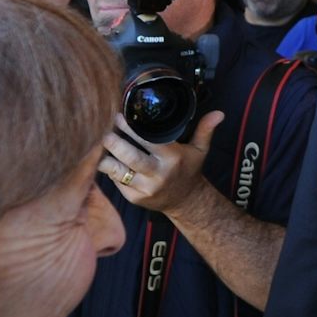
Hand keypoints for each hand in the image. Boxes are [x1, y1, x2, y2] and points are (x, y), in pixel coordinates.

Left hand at [101, 109, 224, 213]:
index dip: (131, 128)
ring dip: (105, 157)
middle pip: (130, 157)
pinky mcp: (135, 198)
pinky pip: (117, 182)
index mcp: (172, 158)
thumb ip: (205, 130)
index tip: (118, 117)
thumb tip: (218, 114)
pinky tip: (106, 159)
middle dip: (113, 142)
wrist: (187, 202)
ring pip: (118, 171)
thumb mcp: (200, 150)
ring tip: (97, 145)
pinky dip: (109, 171)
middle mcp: (158, 174)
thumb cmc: (190, 171)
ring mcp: (145, 188)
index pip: (148, 141)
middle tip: (102, 130)